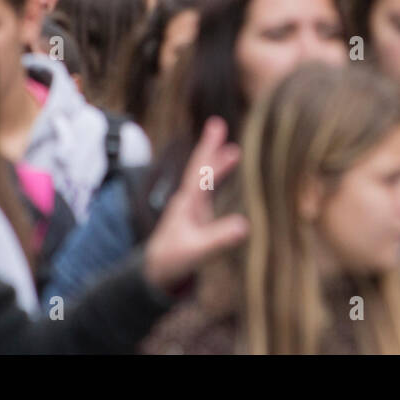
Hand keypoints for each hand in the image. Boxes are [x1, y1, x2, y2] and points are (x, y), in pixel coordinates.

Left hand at [142, 117, 248, 292]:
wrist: (154, 275)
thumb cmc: (173, 261)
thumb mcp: (198, 251)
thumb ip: (219, 239)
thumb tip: (245, 226)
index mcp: (187, 203)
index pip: (201, 171)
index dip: (212, 151)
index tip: (219, 129)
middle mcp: (187, 202)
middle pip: (200, 169)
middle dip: (211, 148)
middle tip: (218, 124)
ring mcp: (190, 210)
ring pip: (203, 180)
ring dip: (215, 164)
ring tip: (232, 151)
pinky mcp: (193, 220)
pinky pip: (206, 193)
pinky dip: (214, 181)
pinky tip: (220, 180)